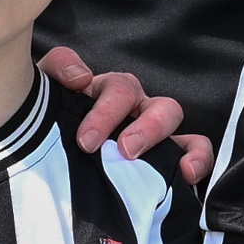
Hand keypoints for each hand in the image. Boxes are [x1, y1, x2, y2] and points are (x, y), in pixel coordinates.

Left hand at [44, 49, 201, 187]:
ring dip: (158, 132)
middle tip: (116, 148)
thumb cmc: (52, 127)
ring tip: (138, 156)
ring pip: (171, 115)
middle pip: (144, 98)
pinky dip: (197, 157)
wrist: (48, 158)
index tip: (86, 140)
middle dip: (136, 123)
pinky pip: (194, 149)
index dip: (103, 109)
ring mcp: (152, 129)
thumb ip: (57, 69)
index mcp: (104, 92)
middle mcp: (132, 107)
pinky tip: (186, 173)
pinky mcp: (169, 156)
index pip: (111, 86)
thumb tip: (81, 77)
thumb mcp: (45, 94)